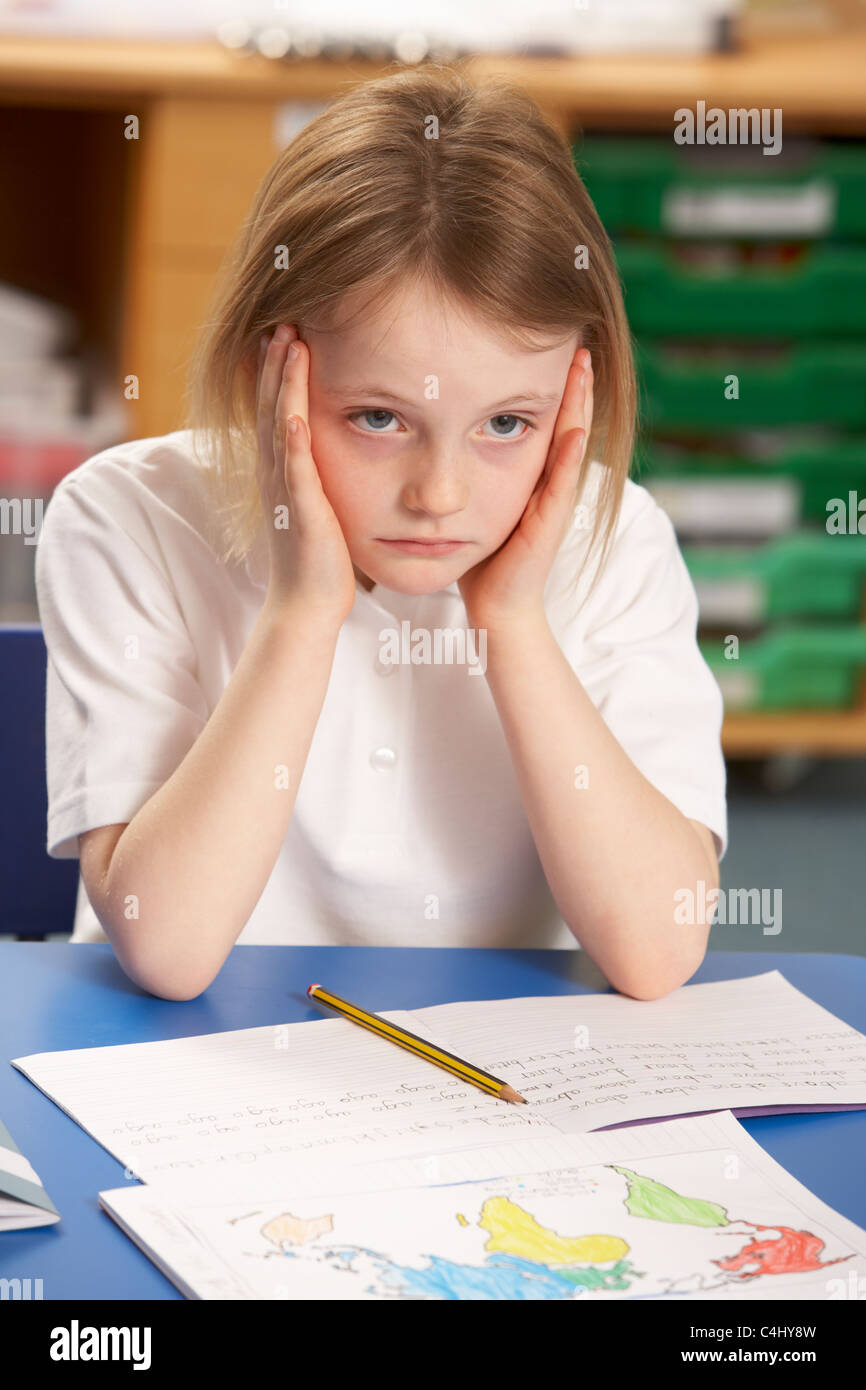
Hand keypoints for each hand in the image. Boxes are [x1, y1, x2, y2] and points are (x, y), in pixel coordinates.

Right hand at [254, 324, 356, 627]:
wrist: (309, 603)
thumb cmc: (321, 557)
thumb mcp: (322, 502)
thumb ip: (323, 472)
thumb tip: (335, 449)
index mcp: (284, 468)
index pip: (279, 407)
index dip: (281, 370)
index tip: (290, 331)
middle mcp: (277, 473)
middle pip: (272, 404)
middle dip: (277, 361)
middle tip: (283, 318)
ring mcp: (284, 491)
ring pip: (278, 426)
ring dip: (282, 385)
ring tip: (288, 345)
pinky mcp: (298, 512)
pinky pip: (292, 470)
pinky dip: (290, 440)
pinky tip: (294, 413)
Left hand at [457, 347, 592, 628]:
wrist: (495, 605)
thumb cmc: (482, 559)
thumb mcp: (475, 503)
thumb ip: (466, 473)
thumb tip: (433, 437)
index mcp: (535, 476)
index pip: (547, 420)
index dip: (552, 385)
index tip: (553, 345)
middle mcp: (551, 483)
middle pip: (567, 421)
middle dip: (574, 382)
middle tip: (579, 340)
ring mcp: (555, 501)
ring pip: (572, 442)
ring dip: (580, 405)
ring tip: (584, 366)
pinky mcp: (549, 522)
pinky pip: (562, 483)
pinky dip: (570, 455)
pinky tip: (573, 429)